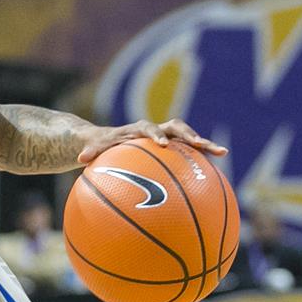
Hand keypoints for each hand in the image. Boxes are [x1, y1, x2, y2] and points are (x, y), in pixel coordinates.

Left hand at [77, 118, 228, 164]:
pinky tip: (218, 174)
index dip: (155, 134)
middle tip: (200, 144)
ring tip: (222, 153)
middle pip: (176, 127)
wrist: (112, 140)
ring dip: (205, 145)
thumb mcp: (95, 148)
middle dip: (189, 135)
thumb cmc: (103, 146)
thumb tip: (80, 159)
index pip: (147, 128)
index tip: (161, 144)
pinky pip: (191, 154)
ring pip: (189, 139)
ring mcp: (168, 139)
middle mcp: (156, 131)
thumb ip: (91, 152)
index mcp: (138, 130)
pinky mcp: (174, 149)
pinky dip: (203, 160)